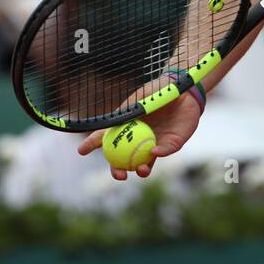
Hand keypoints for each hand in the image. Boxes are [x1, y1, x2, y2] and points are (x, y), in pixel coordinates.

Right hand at [77, 89, 202, 180]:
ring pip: (145, 162)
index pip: (106, 138)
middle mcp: (138, 139)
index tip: (81, 151)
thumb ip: (126, 112)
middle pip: (124, 160)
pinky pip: (165, 151)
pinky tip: (154, 151)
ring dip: (141, 169)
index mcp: (126, 127)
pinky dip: (159, 153)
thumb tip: (110, 125)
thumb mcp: (138, 99)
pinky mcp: (172, 143)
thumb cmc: (156, 91)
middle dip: (118, 170)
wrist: (182, 89)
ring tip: (140, 170)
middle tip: (119, 175)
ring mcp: (155, 143)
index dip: (92, 145)